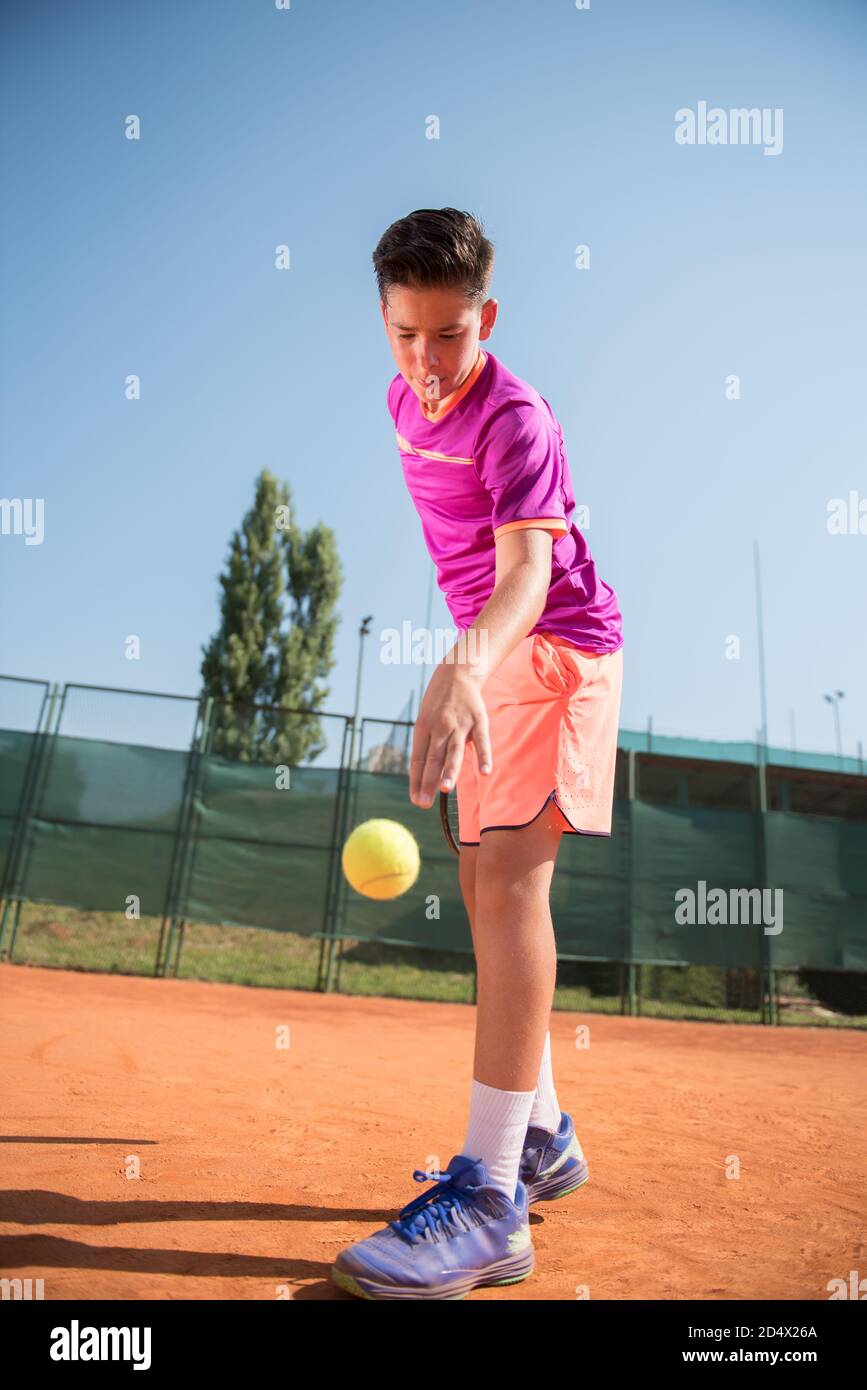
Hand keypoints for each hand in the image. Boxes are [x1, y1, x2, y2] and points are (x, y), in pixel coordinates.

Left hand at [409, 662, 491, 808]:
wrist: (458, 671)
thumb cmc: (439, 701)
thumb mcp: (425, 718)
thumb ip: (428, 745)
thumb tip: (426, 774)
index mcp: (423, 727)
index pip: (418, 759)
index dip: (416, 780)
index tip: (416, 800)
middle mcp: (439, 726)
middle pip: (433, 758)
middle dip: (428, 782)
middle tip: (423, 803)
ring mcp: (459, 723)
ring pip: (453, 751)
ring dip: (449, 771)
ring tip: (444, 789)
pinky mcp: (478, 720)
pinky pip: (481, 741)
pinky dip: (484, 756)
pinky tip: (484, 772)